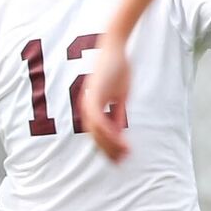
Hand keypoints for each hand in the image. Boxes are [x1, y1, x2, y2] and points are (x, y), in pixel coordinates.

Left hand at [83, 40, 132, 161]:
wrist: (114, 48)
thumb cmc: (117, 69)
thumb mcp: (119, 97)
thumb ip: (116, 114)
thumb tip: (118, 132)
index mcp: (91, 108)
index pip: (97, 134)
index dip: (108, 147)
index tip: (119, 158)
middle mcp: (87, 107)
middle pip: (95, 137)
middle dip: (108, 151)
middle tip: (120, 162)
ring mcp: (88, 101)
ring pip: (96, 131)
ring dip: (110, 144)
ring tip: (123, 153)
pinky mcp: (93, 95)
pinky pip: (99, 119)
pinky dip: (108, 131)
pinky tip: (119, 140)